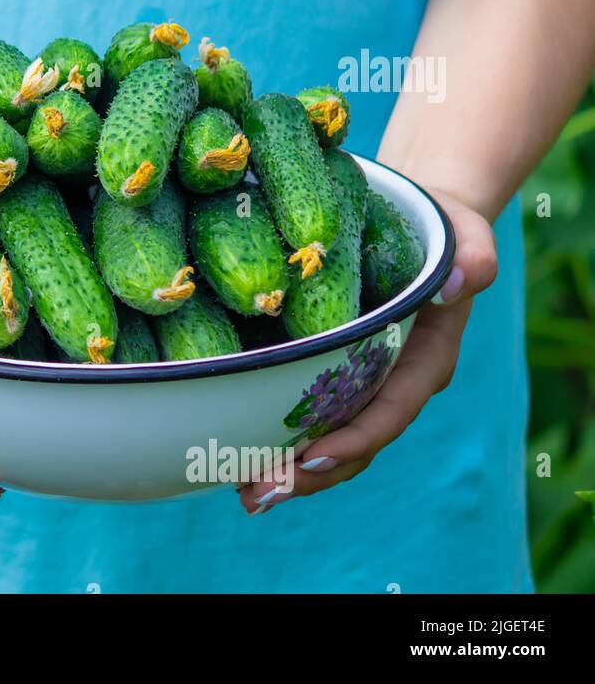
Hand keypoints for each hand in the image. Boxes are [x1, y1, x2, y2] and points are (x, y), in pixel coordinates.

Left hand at [238, 187, 498, 514]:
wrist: (422, 219)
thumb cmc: (443, 225)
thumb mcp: (466, 233)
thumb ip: (474, 257)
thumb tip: (462, 281)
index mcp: (425, 359)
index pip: (390, 411)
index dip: (354, 439)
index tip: (313, 457)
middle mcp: (394, 381)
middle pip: (355, 442)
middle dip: (310, 475)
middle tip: (258, 494)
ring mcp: (365, 381)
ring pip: (331, 441)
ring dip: (289, 472)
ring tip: (244, 493)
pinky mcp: (336, 371)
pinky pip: (312, 416)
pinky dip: (279, 441)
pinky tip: (238, 457)